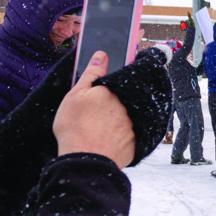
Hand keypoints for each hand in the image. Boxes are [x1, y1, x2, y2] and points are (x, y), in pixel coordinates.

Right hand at [54, 53, 134, 167]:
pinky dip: (128, 129)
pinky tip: (113, 133)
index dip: (129, 69)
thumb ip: (91, 74)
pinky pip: (136, 130)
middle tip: (106, 103)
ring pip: (136, 111)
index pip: (132, 73)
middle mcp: (132, 104)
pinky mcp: (139, 140)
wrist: (86, 161)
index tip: (130, 65)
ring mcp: (138, 123)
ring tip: (105, 120)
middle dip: (126, 93)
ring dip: (128, 111)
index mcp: (117, 90)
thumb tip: (101, 55)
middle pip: (134, 93)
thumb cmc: (76, 127)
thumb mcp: (76, 95)